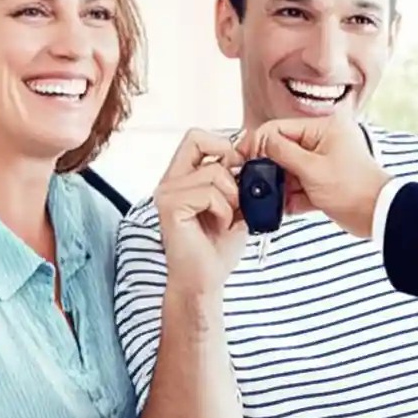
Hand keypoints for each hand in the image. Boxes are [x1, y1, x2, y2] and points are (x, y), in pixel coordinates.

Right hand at [154, 129, 249, 293]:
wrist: (205, 281)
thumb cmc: (216, 247)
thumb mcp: (233, 204)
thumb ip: (236, 179)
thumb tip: (250, 159)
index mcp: (181, 178)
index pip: (196, 137)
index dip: (222, 146)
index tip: (237, 170)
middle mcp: (169, 182)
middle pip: (202, 144)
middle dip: (230, 170)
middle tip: (235, 198)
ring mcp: (167, 194)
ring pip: (213, 172)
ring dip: (231, 197)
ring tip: (226, 219)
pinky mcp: (171, 208)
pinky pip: (209, 193)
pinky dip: (224, 210)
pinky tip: (220, 226)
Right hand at [239, 117, 390, 238]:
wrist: (379, 215)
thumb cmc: (354, 188)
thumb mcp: (311, 169)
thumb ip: (281, 153)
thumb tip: (259, 143)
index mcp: (323, 128)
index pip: (279, 128)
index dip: (259, 143)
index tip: (244, 159)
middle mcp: (322, 141)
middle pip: (282, 150)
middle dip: (270, 169)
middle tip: (257, 183)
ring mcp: (322, 162)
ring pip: (288, 170)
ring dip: (281, 186)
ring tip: (276, 199)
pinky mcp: (323, 182)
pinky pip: (299, 186)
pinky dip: (292, 197)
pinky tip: (289, 208)